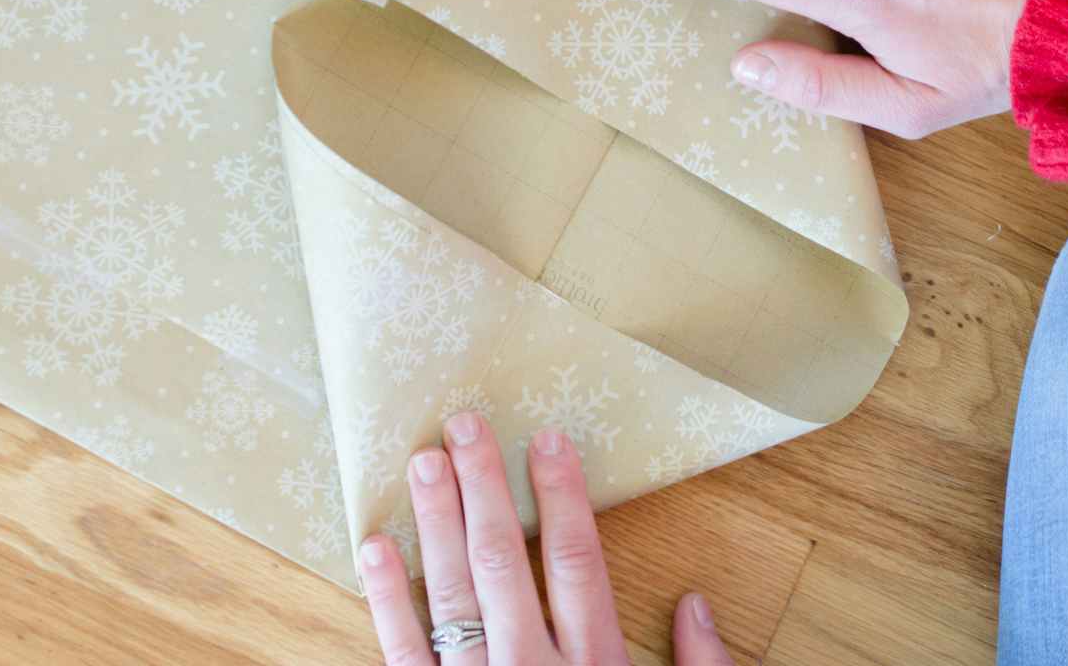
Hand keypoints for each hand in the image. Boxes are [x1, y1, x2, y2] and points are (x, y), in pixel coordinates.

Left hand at [358, 412, 733, 665]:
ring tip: (421, 463)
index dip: (561, 496)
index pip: (576, 563)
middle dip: (483, 489)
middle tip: (462, 423)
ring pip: (450, 597)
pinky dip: (385, 600)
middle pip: (503, 563)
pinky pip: (401, 654)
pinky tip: (372, 549)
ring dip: (433, 526)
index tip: (547, 437)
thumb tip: (695, 604)